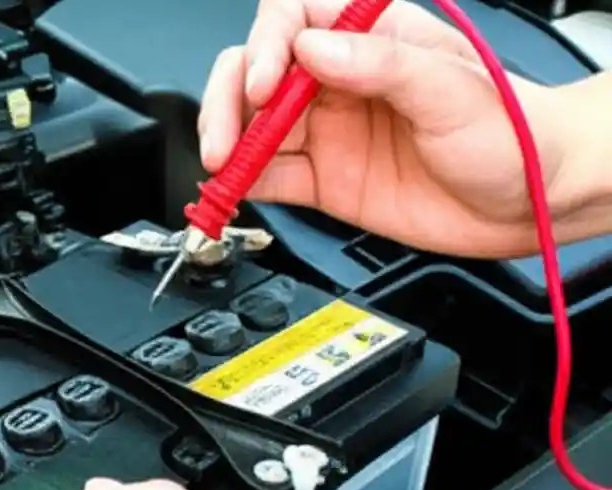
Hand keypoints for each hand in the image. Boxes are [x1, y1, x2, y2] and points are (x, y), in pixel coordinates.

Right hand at [199, 0, 593, 257]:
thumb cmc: (513, 135)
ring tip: (222, 163)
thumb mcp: (453, 93)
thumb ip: (384, 66)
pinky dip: (242, 182)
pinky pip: (269, 176)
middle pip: (256, 71)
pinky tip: (234, 187)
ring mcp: (327, 130)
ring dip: (228, 140)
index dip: (267, 45)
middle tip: (227, 133)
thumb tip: (315, 50)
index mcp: (371, 39)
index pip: (294, 20)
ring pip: (252, 124)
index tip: (266, 82)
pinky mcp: (324, 180)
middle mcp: (339, 81)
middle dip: (229, 98)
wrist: (532, 205)